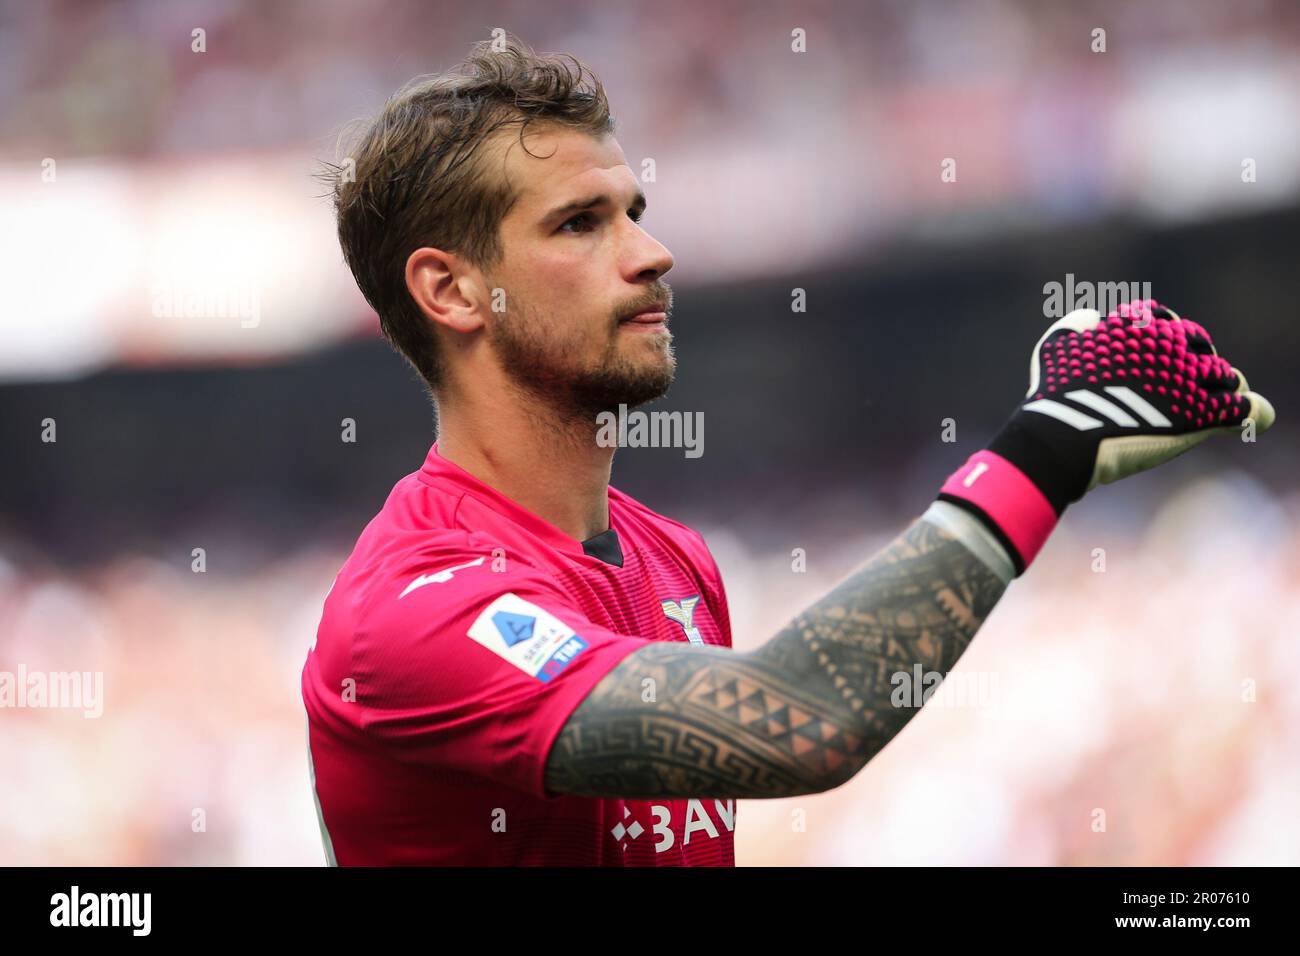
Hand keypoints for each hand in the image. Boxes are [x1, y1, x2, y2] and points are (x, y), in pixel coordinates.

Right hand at [937, 299, 1274, 573]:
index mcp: (1134, 325)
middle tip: (1191, 376)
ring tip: (1219, 397)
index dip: (1163, 332)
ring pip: (1223, 375)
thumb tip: (1097, 318)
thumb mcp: (1056, 345)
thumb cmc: (1054, 392)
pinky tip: (1247, 418)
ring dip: (1223, 385)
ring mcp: (1186, 378)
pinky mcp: (1200, 413)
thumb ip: (1079, 324)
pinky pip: (1241, 408)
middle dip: (1195, 357)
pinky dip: (1248, 413)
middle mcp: (1166, 344)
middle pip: (1196, 343)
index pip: (1161, 318)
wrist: (1062, 434)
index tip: (1158, 349)